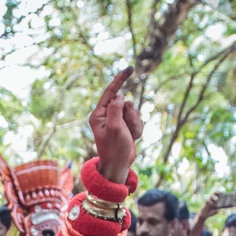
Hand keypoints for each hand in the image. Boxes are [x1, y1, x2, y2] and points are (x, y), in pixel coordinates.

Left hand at [88, 69, 142, 184]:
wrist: (119, 166)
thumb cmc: (114, 149)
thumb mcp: (115, 127)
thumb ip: (116, 108)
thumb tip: (119, 95)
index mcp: (98, 114)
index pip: (111, 92)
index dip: (120, 80)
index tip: (130, 68)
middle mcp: (106, 115)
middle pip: (126, 103)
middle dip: (130, 115)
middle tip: (126, 129)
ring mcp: (116, 120)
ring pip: (134, 111)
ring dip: (135, 124)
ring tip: (129, 136)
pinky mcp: (125, 126)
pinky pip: (137, 120)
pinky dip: (137, 129)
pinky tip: (132, 139)